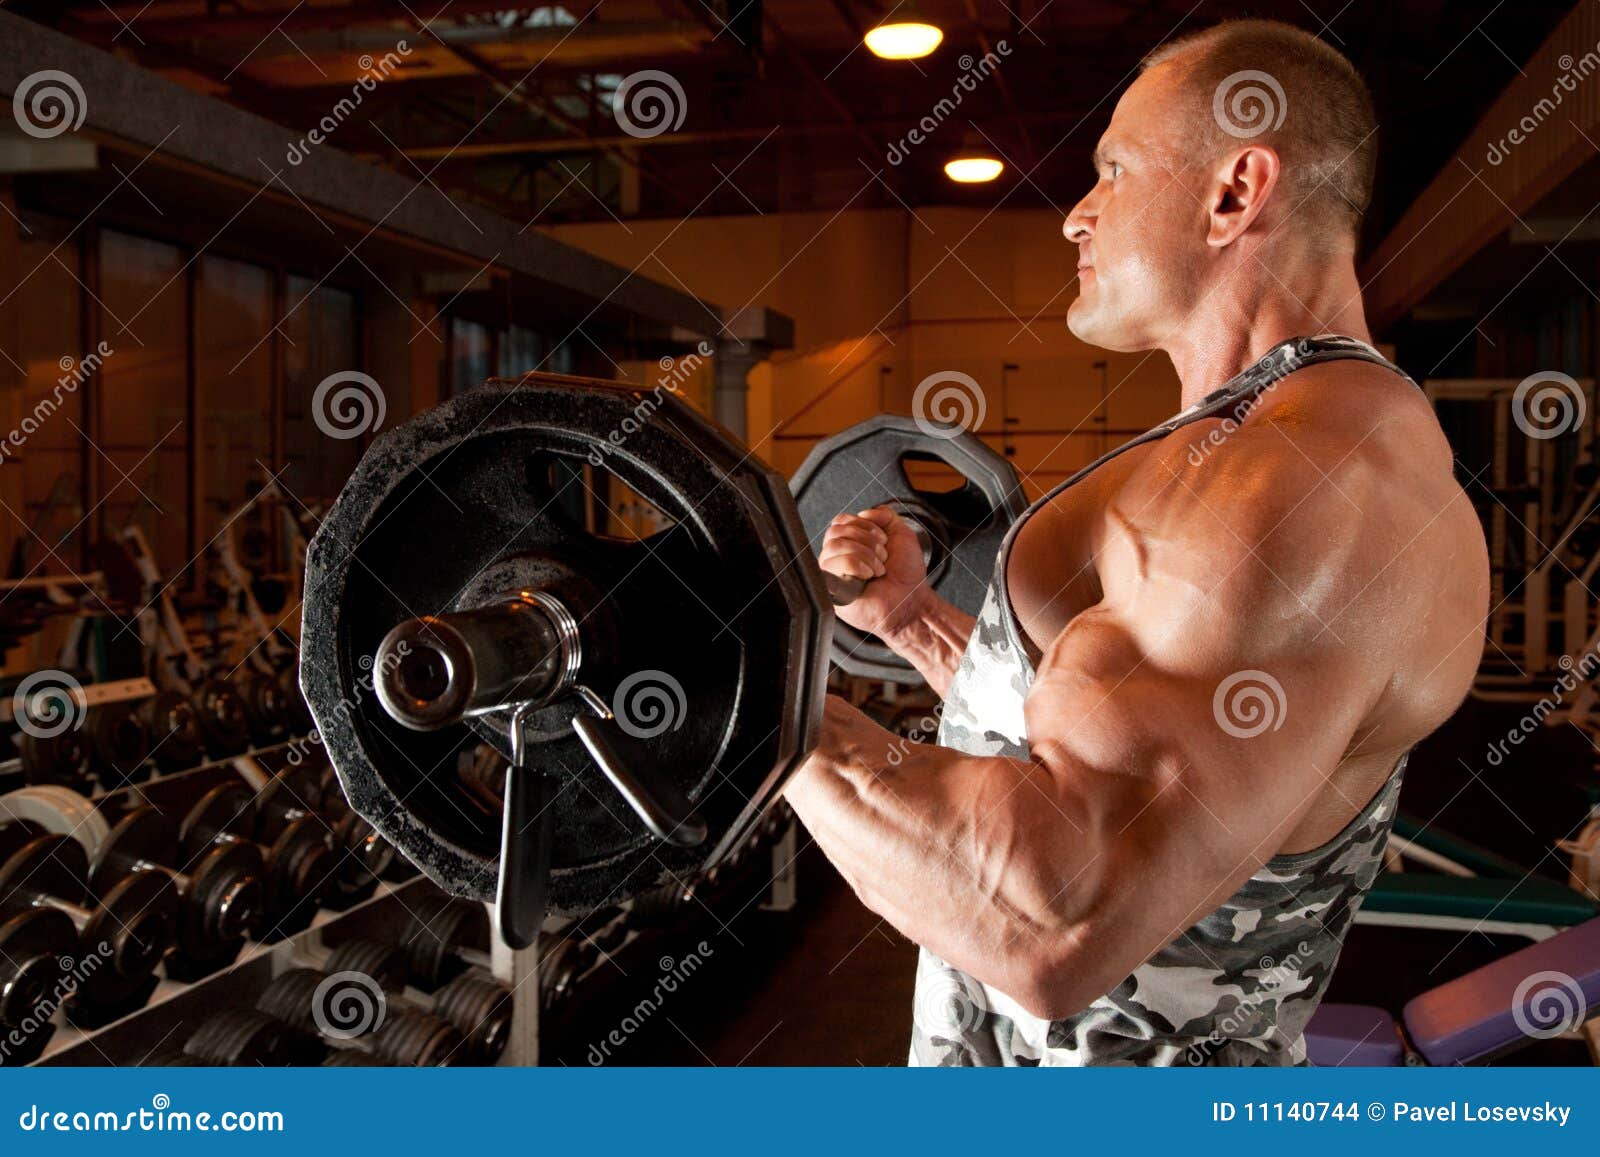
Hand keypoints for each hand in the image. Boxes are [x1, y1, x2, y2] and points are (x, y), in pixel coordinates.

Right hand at [817, 506, 929, 635]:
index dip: (864, 525)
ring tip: (878, 569)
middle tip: (883, 556)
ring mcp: (832, 573)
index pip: (840, 521)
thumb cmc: (905, 573)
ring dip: (865, 554)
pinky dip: (856, 565)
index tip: (884, 540)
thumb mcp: (901, 533)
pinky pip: (833, 564)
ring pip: (835, 545)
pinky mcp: (831, 589)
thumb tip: (865, 512)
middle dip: (867, 539)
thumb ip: (885, 515)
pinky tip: (868, 576)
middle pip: (836, 531)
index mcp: (850, 543)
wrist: (911, 600)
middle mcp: (838, 557)